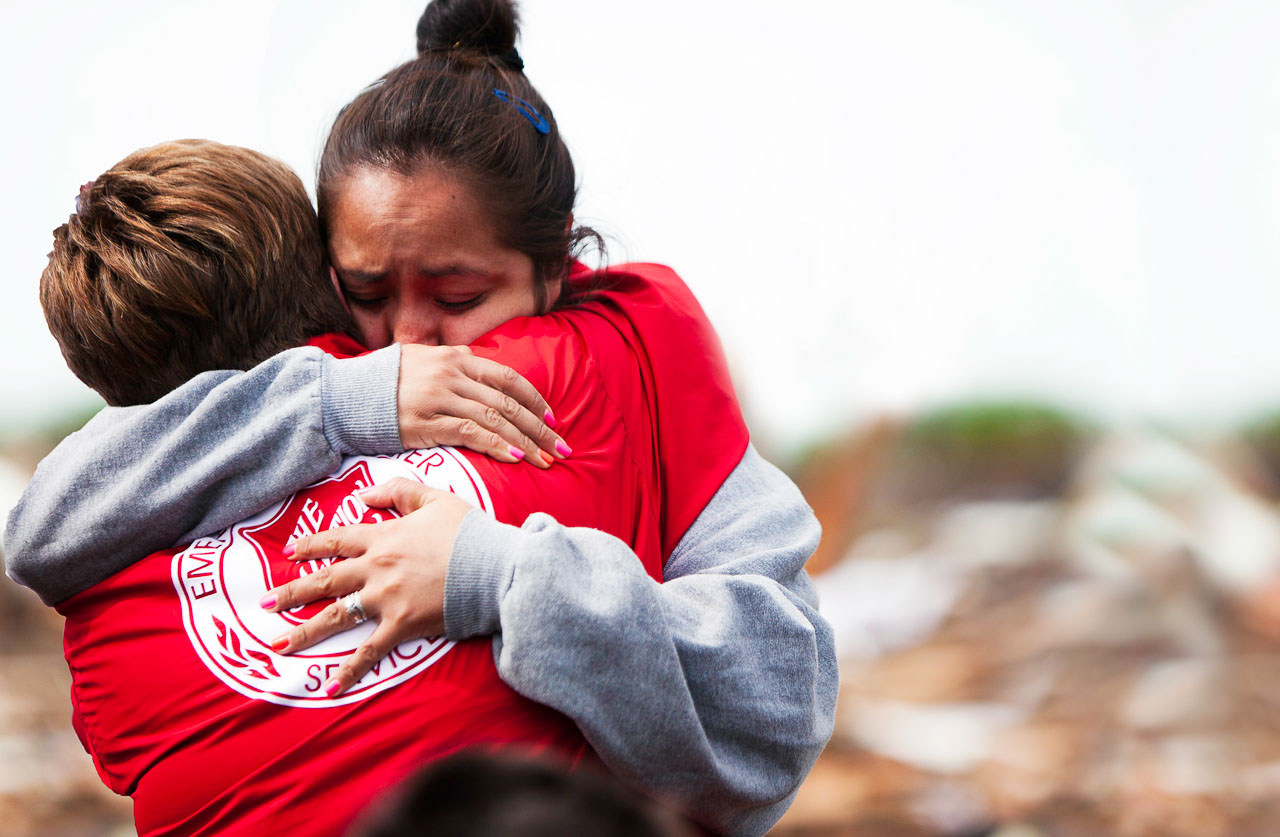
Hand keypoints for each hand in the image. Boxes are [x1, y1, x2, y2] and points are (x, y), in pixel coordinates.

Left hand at [260, 478, 470, 696]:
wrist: (494, 566)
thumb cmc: (469, 532)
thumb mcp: (435, 499)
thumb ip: (398, 491)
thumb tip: (364, 495)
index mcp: (383, 536)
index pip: (336, 540)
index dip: (311, 546)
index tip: (291, 553)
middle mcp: (376, 568)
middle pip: (324, 580)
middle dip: (290, 592)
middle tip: (263, 602)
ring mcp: (385, 598)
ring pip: (335, 616)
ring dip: (303, 631)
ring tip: (278, 645)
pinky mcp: (401, 625)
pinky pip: (369, 652)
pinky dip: (349, 670)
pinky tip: (329, 685)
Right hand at [398, 344, 570, 467]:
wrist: (342, 396)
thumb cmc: (383, 383)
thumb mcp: (421, 361)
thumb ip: (453, 364)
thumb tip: (479, 371)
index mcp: (455, 357)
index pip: (507, 377)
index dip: (535, 400)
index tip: (552, 420)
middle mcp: (451, 374)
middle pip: (508, 401)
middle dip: (540, 427)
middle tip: (561, 448)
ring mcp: (439, 397)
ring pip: (496, 419)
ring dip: (526, 441)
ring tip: (545, 461)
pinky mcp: (426, 422)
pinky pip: (472, 434)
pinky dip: (499, 446)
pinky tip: (517, 458)